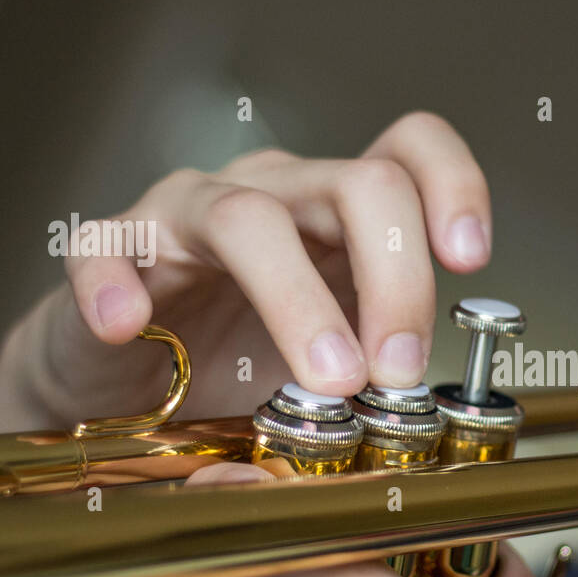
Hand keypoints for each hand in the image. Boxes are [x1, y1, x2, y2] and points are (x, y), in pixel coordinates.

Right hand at [0, 112, 492, 432]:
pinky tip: (128, 326)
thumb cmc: (242, 366)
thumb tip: (416, 421)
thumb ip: (374, 377)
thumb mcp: (331, 367)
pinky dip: (117, 283)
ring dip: (298, 300)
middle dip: (397, 280)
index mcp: (340, 213)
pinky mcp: (114, 248)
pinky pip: (107, 245)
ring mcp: (191, 212)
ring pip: (248, 217)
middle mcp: (277, 194)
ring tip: (325, 379)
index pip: (408, 154)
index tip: (470, 261)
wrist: (130, 389)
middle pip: (360, 187)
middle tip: (398, 373)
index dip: (452, 187)